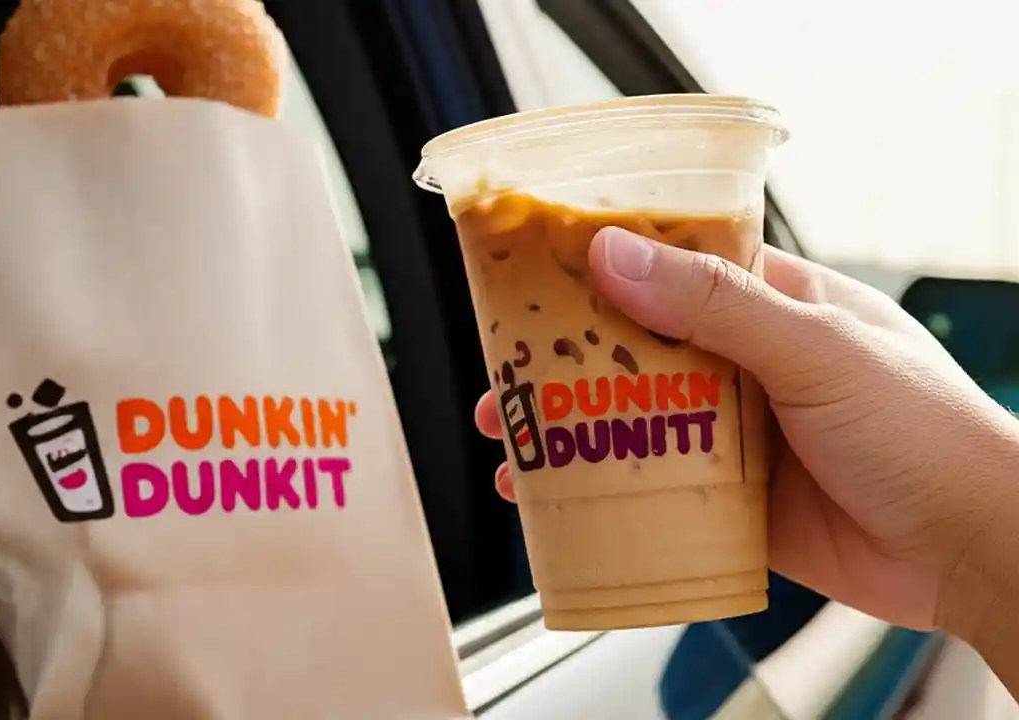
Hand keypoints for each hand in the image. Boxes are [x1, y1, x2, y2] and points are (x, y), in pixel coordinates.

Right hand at [475, 228, 1018, 637]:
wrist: (977, 551)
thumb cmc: (927, 432)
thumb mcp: (816, 352)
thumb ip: (716, 305)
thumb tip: (616, 254)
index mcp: (778, 305)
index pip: (674, 267)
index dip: (603, 267)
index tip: (536, 273)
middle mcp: (752, 364)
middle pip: (638, 350)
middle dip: (565, 364)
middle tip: (504, 375)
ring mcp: (741, 435)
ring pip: (635, 424)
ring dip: (572, 432)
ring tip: (510, 444)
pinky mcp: (735, 503)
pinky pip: (653, 491)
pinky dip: (602, 496)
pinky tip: (558, 504)